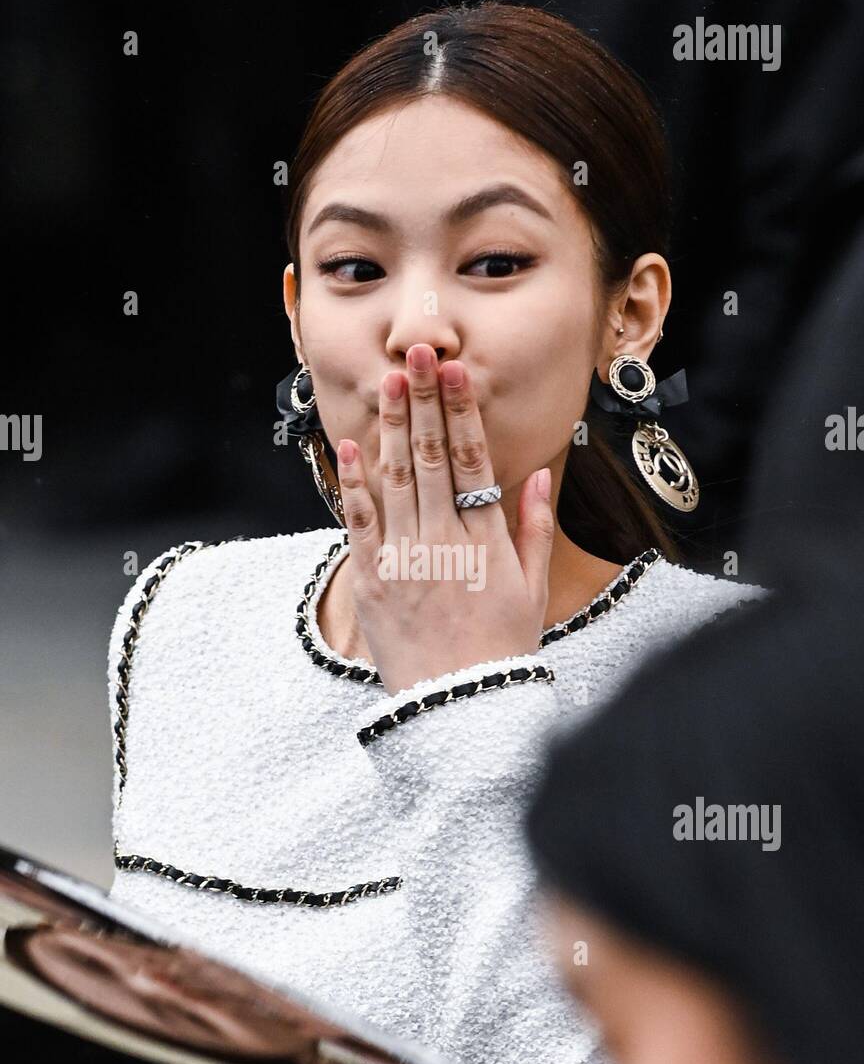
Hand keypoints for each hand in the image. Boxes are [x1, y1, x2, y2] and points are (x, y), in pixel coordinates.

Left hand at [335, 343, 554, 695]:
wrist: (456, 709)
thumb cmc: (500, 651)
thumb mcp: (532, 591)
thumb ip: (532, 528)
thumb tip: (535, 473)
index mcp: (486, 544)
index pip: (472, 463)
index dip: (461, 413)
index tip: (456, 371)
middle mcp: (443, 544)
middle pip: (432, 459)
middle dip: (425, 401)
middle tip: (419, 353)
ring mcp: (403, 560)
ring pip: (396, 480)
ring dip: (393, 427)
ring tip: (391, 381)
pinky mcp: (370, 580)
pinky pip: (359, 522)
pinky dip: (354, 482)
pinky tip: (352, 445)